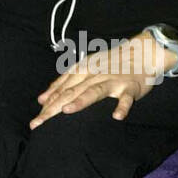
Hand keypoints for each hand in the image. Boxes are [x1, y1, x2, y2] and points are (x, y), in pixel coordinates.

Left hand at [30, 32, 175, 128]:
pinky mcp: (130, 87)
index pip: (60, 89)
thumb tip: (42, 99)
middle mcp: (94, 74)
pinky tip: (117, 116)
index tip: (35, 122)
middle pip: (71, 92)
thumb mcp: (84, 68)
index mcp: (82, 70)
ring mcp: (112, 80)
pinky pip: (126, 98)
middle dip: (53, 108)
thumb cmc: (110, 63)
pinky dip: (122, 107)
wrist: (142, 53)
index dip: (47, 105)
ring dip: (81, 100)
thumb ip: (63, 83)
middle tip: (38, 124)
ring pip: (94, 91)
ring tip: (66, 111)